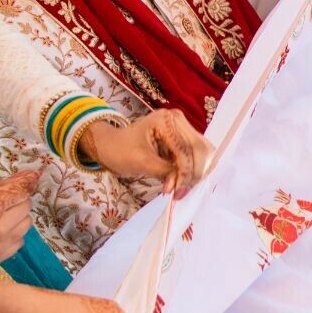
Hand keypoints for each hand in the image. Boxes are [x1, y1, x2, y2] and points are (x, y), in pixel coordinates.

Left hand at [81, 111, 211, 194]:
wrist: (109, 146)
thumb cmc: (120, 151)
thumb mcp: (142, 162)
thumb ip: (165, 172)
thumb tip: (181, 185)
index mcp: (166, 120)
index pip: (186, 148)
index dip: (185, 171)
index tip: (177, 191)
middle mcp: (178, 121)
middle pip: (200, 149)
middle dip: (193, 173)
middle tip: (180, 192)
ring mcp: (182, 129)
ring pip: (202, 154)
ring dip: (194, 174)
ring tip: (179, 189)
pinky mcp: (183, 139)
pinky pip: (195, 157)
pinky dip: (190, 172)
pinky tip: (180, 183)